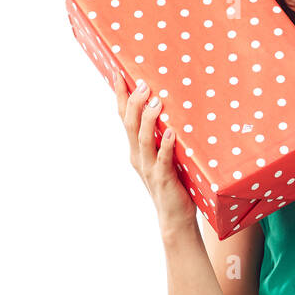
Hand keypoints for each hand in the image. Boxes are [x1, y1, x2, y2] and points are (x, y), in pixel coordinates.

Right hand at [115, 75, 197, 236]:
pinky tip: (171, 132)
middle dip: (133, 102)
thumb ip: (164, 138)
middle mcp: (138, 157)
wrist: (174, 219)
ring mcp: (149, 168)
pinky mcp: (163, 179)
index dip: (120, 97)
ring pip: (143, 139)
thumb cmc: (174, 185)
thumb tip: (172, 111)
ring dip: (148, 119)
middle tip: (141, 83)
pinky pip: (163, 159)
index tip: (119, 74)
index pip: (124, 118)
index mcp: (136, 150)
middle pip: (129, 125)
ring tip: (156, 101)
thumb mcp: (165, 158)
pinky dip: (166, 145)